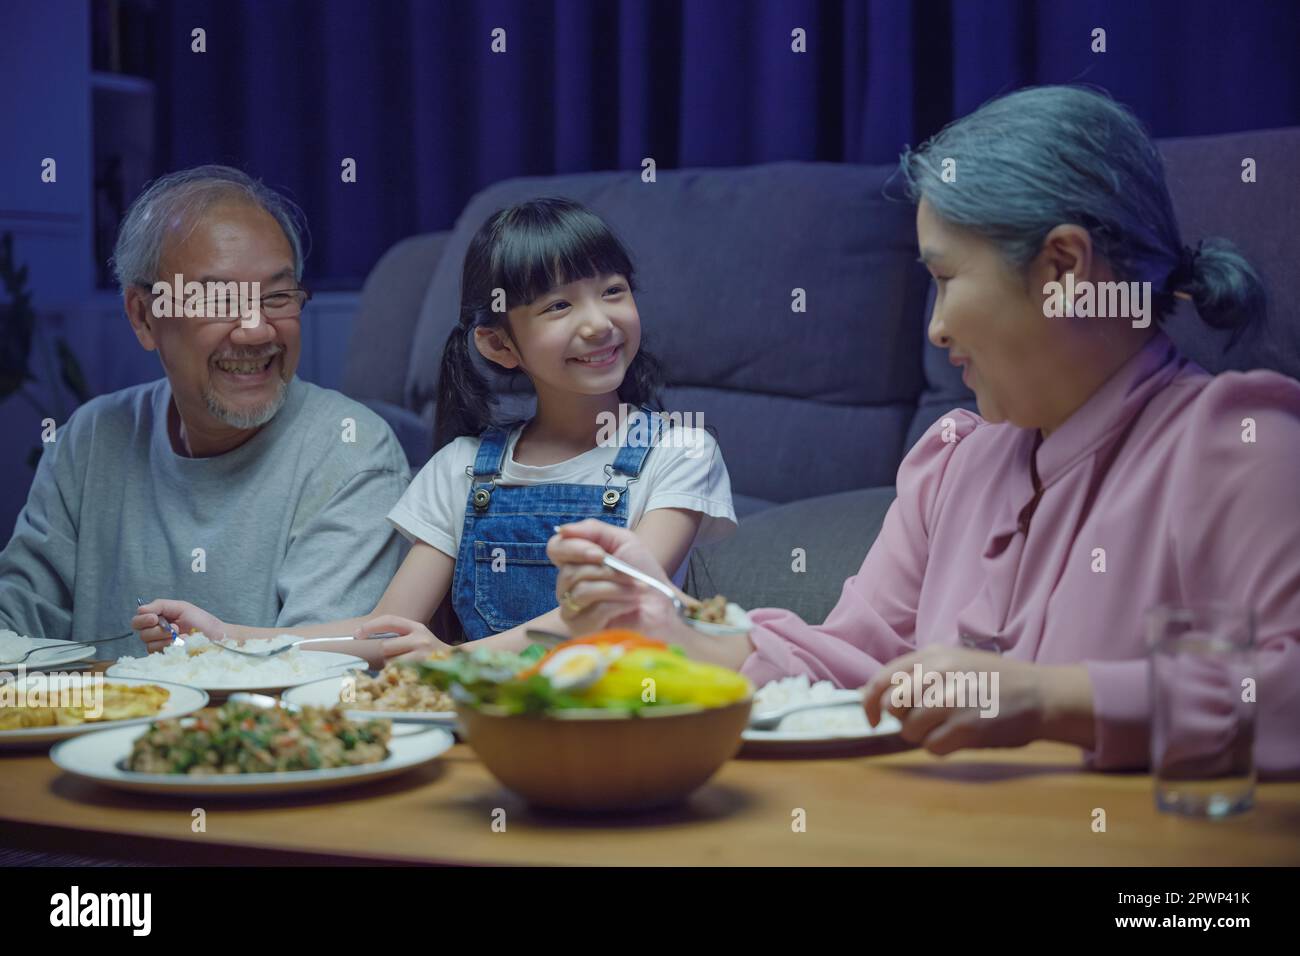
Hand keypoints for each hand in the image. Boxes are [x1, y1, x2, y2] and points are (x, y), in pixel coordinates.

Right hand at [133, 599, 224, 653]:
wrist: (216, 636)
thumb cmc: (201, 621)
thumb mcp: (181, 607)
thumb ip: (160, 605)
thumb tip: (140, 609)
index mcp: (159, 619)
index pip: (138, 620)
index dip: (143, 619)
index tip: (155, 618)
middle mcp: (156, 632)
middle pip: (142, 633)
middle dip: (158, 630)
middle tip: (175, 627)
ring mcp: (161, 645)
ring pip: (149, 644)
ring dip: (166, 638)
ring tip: (183, 635)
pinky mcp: (166, 656)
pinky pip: (158, 653)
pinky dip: (171, 646)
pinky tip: (183, 643)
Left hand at [354, 615, 453, 663]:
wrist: (452, 663)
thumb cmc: (428, 650)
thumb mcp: (417, 636)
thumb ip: (398, 635)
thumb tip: (365, 637)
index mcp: (417, 627)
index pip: (390, 620)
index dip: (371, 626)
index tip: (357, 633)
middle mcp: (420, 639)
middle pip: (385, 646)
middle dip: (383, 653)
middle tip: (390, 656)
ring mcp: (422, 656)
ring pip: (390, 662)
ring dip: (390, 666)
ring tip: (403, 665)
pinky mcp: (421, 671)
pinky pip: (397, 673)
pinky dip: (396, 674)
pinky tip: (406, 672)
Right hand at [547, 519, 677, 636]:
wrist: (663, 604)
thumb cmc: (643, 573)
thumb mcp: (623, 541)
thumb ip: (593, 530)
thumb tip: (563, 529)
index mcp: (575, 560)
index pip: (556, 548)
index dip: (574, 549)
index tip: (600, 553)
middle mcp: (568, 584)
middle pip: (569, 572)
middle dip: (606, 571)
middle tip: (630, 573)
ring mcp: (572, 608)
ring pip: (582, 591)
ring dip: (616, 587)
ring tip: (636, 588)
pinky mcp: (583, 629)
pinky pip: (594, 611)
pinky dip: (619, 604)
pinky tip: (632, 604)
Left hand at [861, 646, 1054, 754]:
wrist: (1041, 695)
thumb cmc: (995, 681)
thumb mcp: (955, 661)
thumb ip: (921, 674)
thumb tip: (884, 700)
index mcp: (932, 655)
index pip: (882, 680)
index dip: (870, 703)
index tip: (873, 719)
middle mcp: (938, 674)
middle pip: (892, 707)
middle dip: (902, 720)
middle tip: (926, 721)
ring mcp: (952, 700)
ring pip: (909, 730)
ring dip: (924, 735)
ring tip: (949, 727)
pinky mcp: (966, 727)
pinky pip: (931, 747)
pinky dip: (941, 747)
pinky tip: (960, 737)